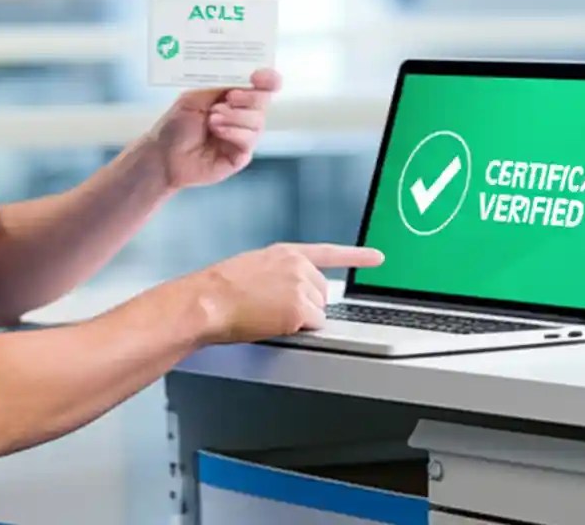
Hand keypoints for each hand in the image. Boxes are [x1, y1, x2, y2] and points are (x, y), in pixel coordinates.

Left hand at [145, 68, 280, 189]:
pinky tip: (217, 130)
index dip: (267, 79)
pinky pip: (249, 141)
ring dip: (235, 116)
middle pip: (264, 101)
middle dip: (249, 97)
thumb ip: (218, 86)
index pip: (262, 86)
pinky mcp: (241, 156)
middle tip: (230, 97)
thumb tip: (241, 76)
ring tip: (212, 118)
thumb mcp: (194, 98)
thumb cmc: (176, 126)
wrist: (163, 155)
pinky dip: (234, 132)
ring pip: (258, 121)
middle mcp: (242, 115)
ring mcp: (243, 136)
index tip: (257, 76)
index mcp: (233, 97)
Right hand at [185, 243, 384, 344]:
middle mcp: (298, 266)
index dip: (357, 256)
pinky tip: (274, 323)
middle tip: (273, 309)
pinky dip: (298, 331)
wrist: (207, 300)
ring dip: (299, 319)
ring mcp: (301, 286)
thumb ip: (279, 273)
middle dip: (306, 305)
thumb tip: (290, 291)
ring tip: (267, 314)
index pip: (329, 253)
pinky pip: (313, 327)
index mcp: (285, 253)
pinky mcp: (301, 309)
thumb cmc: (219, 290)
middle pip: (323, 293)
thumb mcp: (252, 269)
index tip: (378, 257)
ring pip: (319, 313)